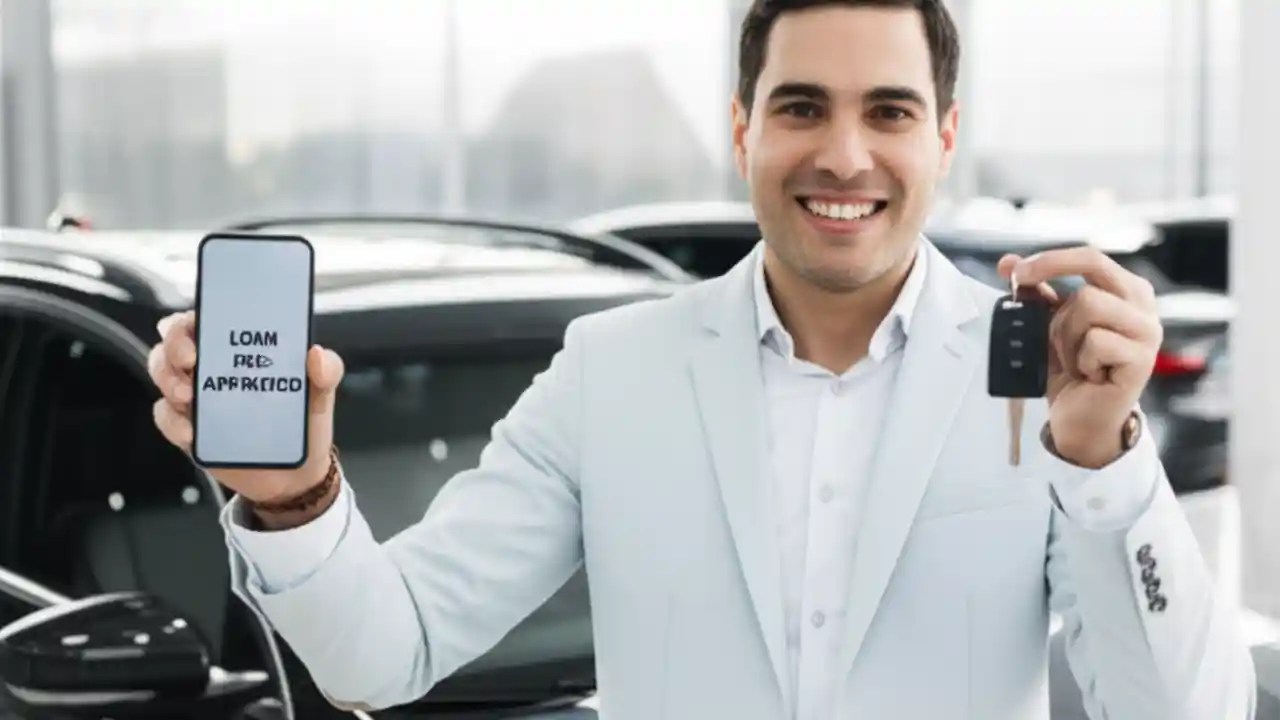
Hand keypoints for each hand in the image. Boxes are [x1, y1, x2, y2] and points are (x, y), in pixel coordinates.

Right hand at [148, 310, 345, 503]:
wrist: (296, 473)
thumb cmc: (303, 422)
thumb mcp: (321, 393)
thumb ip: (328, 371)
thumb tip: (317, 355)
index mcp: (241, 349)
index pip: (206, 318)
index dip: (195, 315)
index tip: (199, 322)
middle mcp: (213, 367)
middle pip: (173, 341)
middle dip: (173, 344)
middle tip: (190, 360)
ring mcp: (196, 397)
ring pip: (162, 373)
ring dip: (167, 379)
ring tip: (188, 395)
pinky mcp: (188, 428)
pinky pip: (165, 417)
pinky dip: (172, 422)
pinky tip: (191, 432)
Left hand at [997, 247, 1161, 467]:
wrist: (1082, 419)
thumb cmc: (1071, 371)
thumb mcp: (1050, 326)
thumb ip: (1038, 294)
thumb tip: (1008, 263)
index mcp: (1126, 291)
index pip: (1091, 256)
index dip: (1052, 258)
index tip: (1018, 271)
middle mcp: (1142, 306)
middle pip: (1094, 268)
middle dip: (1054, 277)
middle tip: (1024, 290)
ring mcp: (1147, 332)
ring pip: (1088, 304)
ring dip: (1066, 333)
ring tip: (1073, 358)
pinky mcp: (1142, 360)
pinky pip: (1095, 341)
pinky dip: (1079, 360)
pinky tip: (1089, 374)